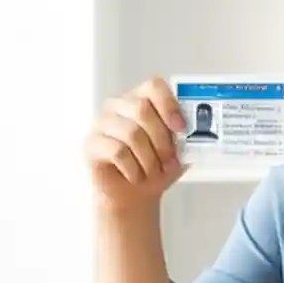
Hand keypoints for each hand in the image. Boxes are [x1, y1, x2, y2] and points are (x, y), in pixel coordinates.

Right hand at [84, 77, 187, 212]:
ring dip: (149, 158)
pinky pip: (117, 151)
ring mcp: (101, 123)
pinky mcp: (91, 144)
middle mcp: (118, 106)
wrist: (134, 196)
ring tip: (153, 172)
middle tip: (169, 160)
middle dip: (161, 139)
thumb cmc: (154, 169)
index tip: (181, 128)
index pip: (153, 86)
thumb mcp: (177, 153)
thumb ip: (184, 139)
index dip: (169, 105)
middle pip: (141, 109)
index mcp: (141, 100)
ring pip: (131, 132)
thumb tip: (193, 133)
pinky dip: (133, 169)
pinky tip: (136, 176)